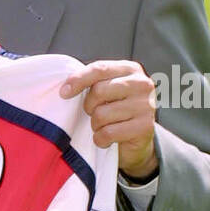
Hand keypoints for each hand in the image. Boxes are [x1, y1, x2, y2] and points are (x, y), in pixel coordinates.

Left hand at [60, 61, 158, 178]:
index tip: (63, 93)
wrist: (137, 141)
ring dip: (95, 125)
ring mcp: (146, 105)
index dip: (78, 80)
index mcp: (131, 69)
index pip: (100, 69)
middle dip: (89, 106)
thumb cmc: (116, 112)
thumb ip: (92, 83)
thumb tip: (65, 89)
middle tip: (95, 113)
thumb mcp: (106, 91)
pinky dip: (101, 139)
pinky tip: (108, 139)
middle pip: (98, 91)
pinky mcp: (145, 127)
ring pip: (101, 115)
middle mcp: (142, 84)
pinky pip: (107, 133)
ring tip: (105, 126)